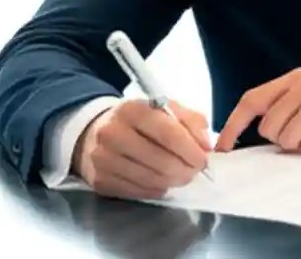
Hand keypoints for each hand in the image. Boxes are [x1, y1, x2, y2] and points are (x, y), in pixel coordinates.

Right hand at [73, 99, 211, 199]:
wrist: (94, 131)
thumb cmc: (139, 120)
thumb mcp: (165, 109)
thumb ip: (191, 121)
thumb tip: (206, 146)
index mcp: (133, 110)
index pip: (168, 133)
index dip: (191, 150)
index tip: (204, 160)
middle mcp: (113, 133)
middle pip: (160, 160)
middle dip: (184, 170)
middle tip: (194, 172)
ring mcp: (103, 159)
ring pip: (149, 179)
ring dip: (172, 182)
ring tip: (181, 177)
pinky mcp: (100, 180)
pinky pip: (136, 192)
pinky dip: (155, 190)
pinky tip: (162, 183)